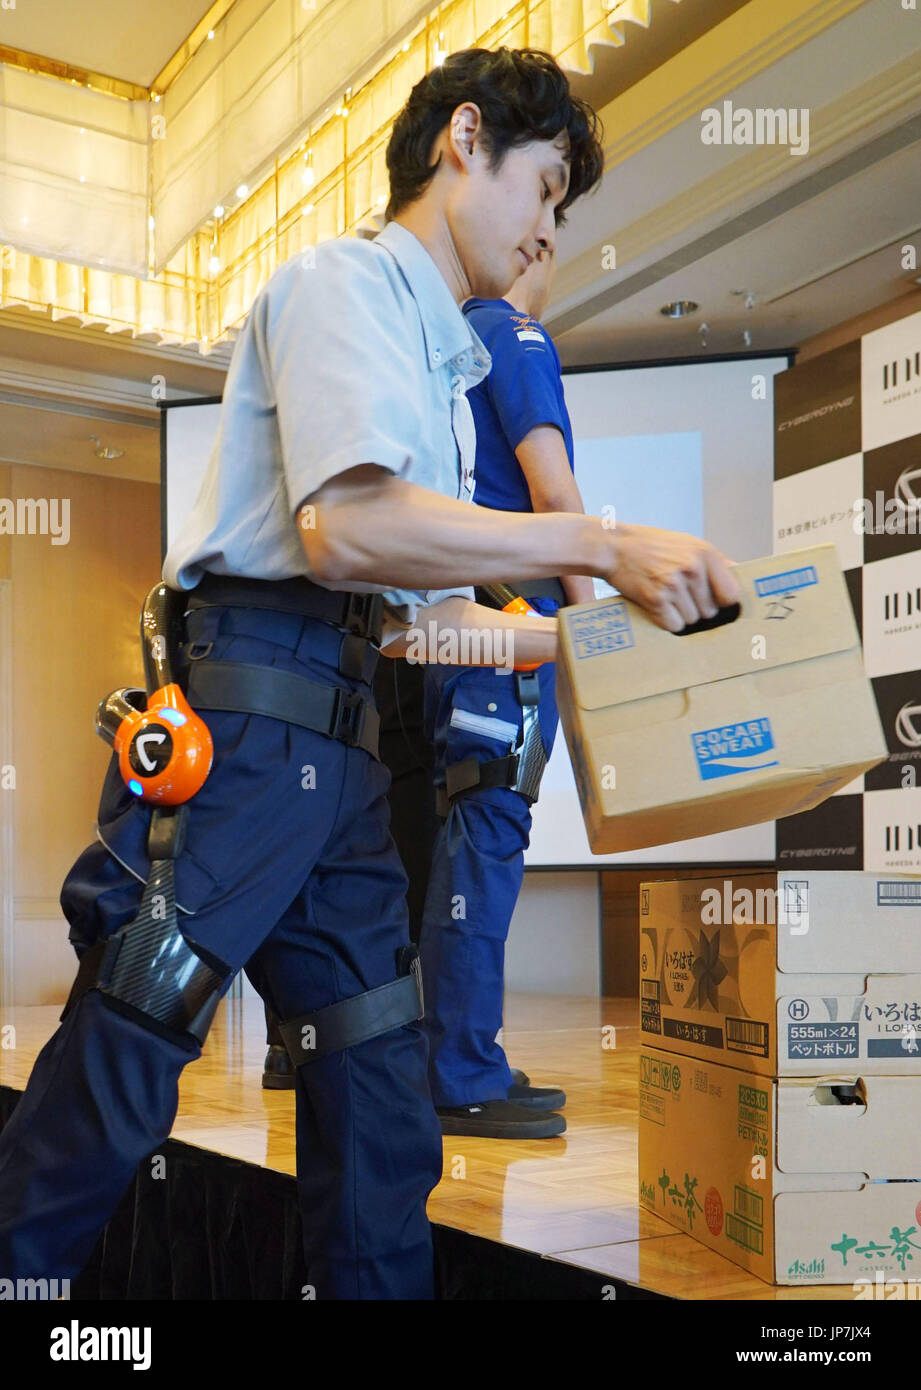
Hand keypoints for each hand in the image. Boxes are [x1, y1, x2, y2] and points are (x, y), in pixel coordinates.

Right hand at [603, 523, 741, 632]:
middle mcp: (692, 568)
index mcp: (705, 554)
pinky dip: (666, 621)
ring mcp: (673, 584)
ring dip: (680, 615)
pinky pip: (673, 625)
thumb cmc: (652, 546)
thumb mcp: (688, 544)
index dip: (723, 603)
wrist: (615, 546)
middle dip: (698, 608)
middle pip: (710, 611)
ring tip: (666, 597)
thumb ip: (715, 562)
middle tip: (680, 595)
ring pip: (692, 620)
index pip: (732, 594)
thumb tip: (740, 576)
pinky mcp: (656, 599)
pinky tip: (657, 605)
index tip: (716, 604)